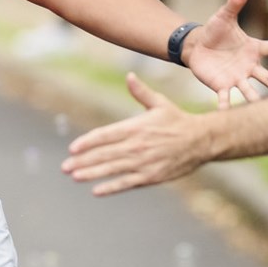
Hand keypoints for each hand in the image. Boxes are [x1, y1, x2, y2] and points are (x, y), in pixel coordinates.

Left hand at [63, 75, 210, 194]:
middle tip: (65, 167)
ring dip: (91, 173)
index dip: (87, 142)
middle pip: (104, 154)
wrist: (202, 140)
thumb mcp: (159, 103)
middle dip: (83, 161)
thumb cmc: (178, 120)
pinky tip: (96, 190)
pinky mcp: (151, 176)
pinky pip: (127, 183)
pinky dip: (111, 187)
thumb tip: (129, 76)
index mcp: (136, 127)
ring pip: (112, 169)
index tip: (72, 148)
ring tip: (75, 176)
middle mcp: (137, 145)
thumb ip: (140, 92)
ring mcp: (143, 162)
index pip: (105, 135)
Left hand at [182, 0, 267, 105]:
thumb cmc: (215, 31)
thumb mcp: (224, 15)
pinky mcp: (221, 86)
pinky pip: (225, 98)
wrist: (197, 47)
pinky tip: (227, 116)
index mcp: (253, 48)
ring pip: (250, 91)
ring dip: (255, 100)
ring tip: (265, 113)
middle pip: (267, 77)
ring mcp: (236, 77)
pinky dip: (226, 107)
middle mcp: (249, 66)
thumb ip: (235, 1)